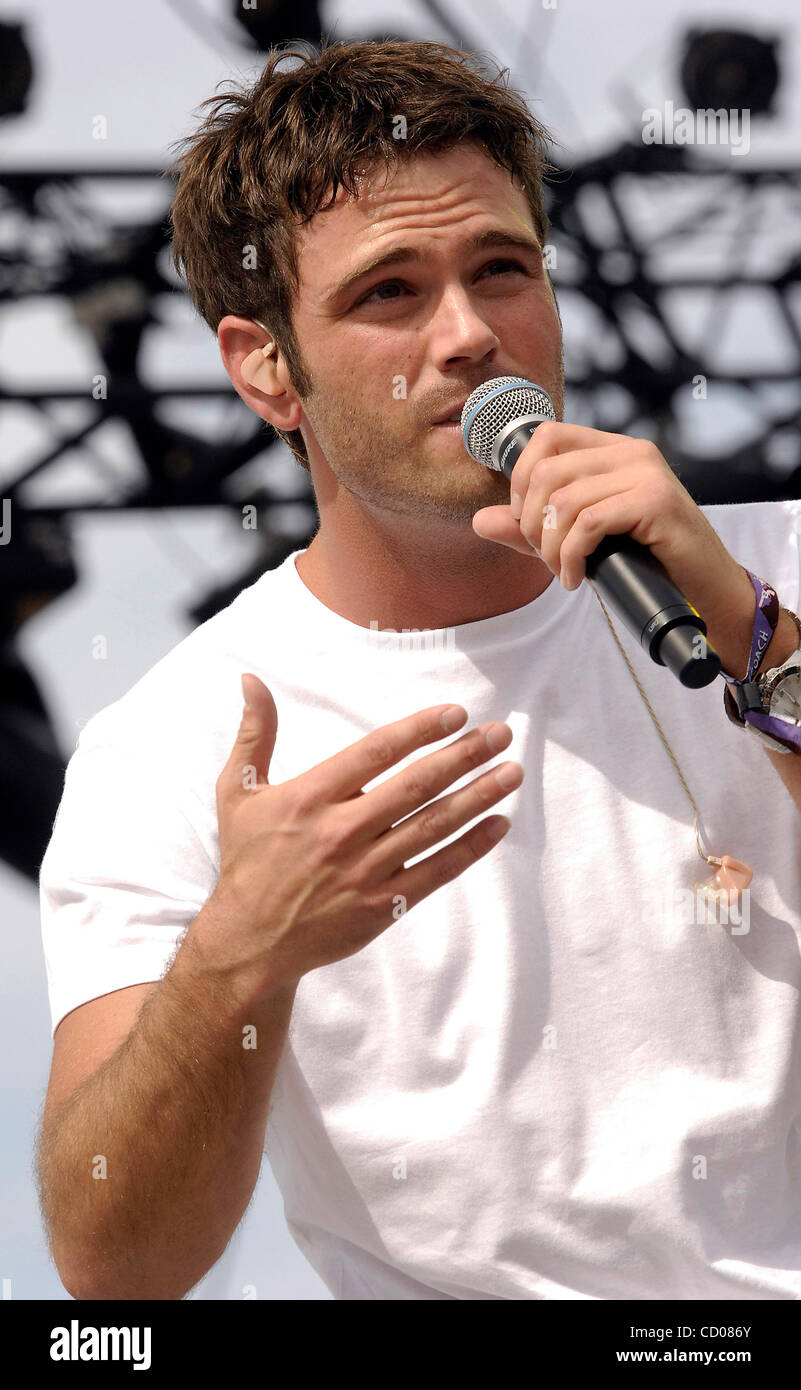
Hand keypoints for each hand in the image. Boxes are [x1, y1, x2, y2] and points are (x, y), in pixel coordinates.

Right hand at [209, 675, 522, 1000]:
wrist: (250, 940)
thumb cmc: (249, 858)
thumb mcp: (238, 792)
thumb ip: (254, 733)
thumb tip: (249, 679)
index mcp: (310, 797)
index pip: (377, 751)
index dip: (421, 729)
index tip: (457, 713)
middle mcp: (341, 831)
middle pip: (416, 785)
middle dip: (464, 756)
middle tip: (500, 733)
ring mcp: (365, 870)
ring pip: (434, 826)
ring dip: (478, 796)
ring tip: (512, 773)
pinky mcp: (381, 905)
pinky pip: (437, 871)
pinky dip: (471, 847)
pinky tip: (499, 823)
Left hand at [471, 420, 757, 676]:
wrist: (704, 591)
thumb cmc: (645, 562)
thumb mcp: (579, 541)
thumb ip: (530, 528)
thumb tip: (480, 520)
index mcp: (612, 449)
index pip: (546, 436)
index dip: (520, 478)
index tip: (526, 522)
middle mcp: (630, 451)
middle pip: (547, 471)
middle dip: (531, 523)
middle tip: (545, 558)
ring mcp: (646, 473)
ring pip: (564, 500)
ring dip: (550, 547)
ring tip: (563, 572)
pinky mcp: (656, 501)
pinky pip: (588, 523)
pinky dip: (571, 556)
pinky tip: (576, 577)